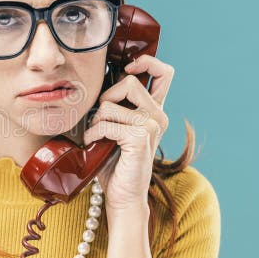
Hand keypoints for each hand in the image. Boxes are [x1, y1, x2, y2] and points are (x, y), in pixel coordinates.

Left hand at [82, 54, 173, 214]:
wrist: (121, 195)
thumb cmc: (113, 161)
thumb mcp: (116, 126)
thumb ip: (116, 105)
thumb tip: (98, 82)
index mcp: (154, 110)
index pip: (165, 72)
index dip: (147, 62)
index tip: (127, 70)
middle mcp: (158, 116)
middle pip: (130, 82)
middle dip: (106, 98)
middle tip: (100, 120)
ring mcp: (152, 126)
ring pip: (111, 104)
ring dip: (95, 121)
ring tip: (96, 137)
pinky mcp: (140, 137)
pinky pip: (106, 124)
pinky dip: (93, 134)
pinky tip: (93, 145)